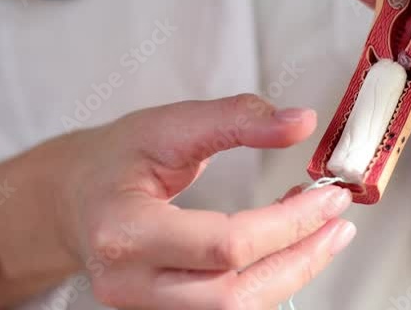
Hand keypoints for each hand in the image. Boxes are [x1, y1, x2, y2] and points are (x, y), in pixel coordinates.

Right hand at [0, 94, 355, 309]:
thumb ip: (236, 119)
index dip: (288, 224)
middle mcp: (128, 284)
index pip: (224, 245)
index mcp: (125, 232)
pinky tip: (288, 250)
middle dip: (299, 258)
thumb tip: (301, 122)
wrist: (72, 198)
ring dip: (289, 274)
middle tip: (338, 222)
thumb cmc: (116, 160)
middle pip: (233, 296)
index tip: (329, 196)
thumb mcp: (170, 125)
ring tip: (322, 233)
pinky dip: (265, 283)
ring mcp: (141, 309)